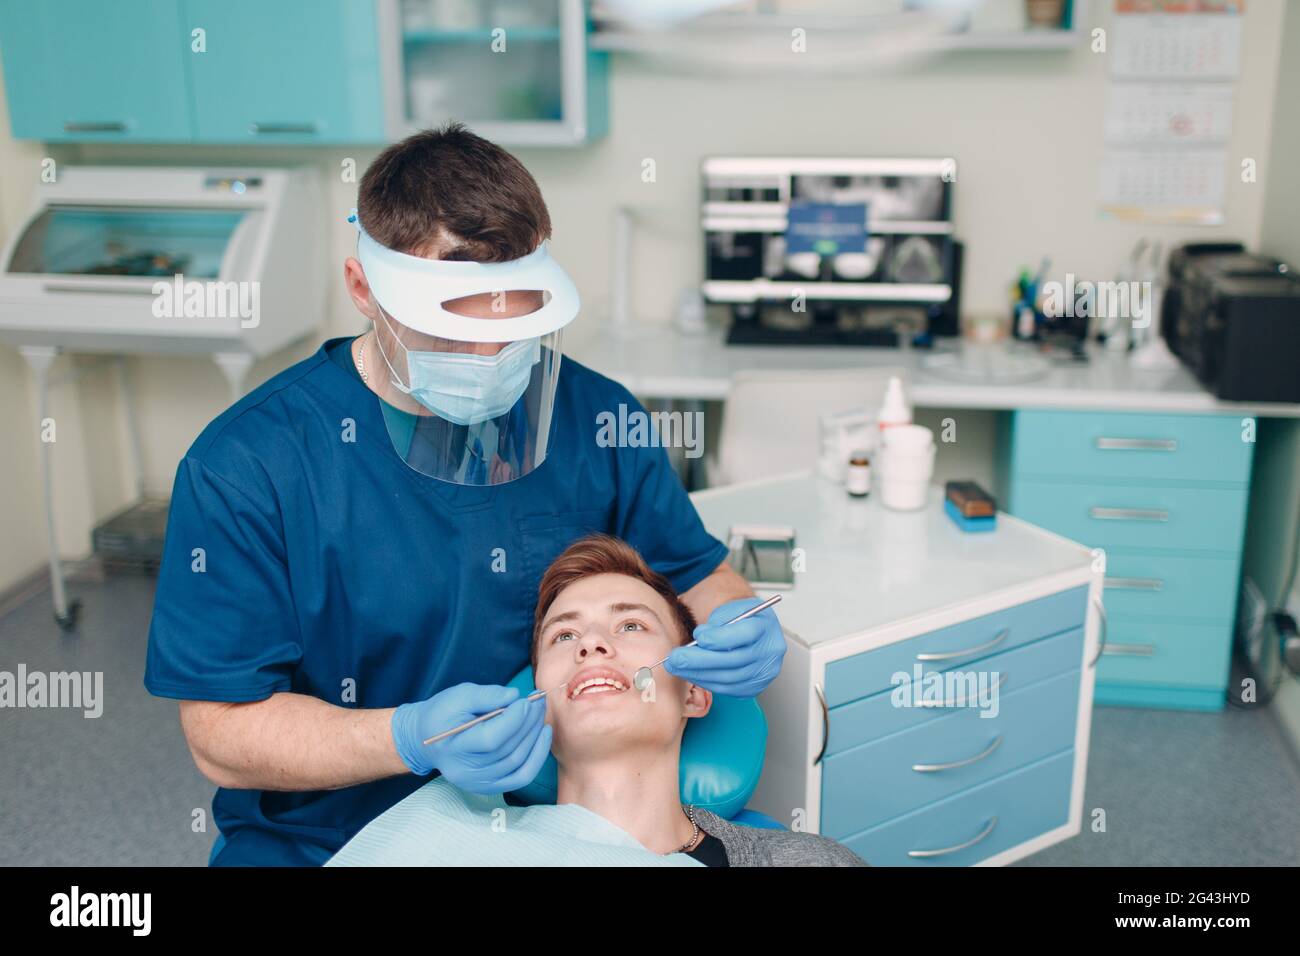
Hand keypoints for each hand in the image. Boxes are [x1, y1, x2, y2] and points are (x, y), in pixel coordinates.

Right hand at [391, 682, 551, 792]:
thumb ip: (486, 695)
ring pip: (518, 763)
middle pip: (507, 750)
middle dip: (528, 723)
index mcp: (454, 747)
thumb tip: (513, 696)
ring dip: (535, 737)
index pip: (491, 739)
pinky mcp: (489, 786)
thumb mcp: (458, 696)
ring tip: (540, 714)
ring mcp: (478, 783)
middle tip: (538, 701)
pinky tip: (543, 736)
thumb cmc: (443, 714)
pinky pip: (521, 777)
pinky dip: (537, 757)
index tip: (526, 701)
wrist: (426, 740)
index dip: (514, 720)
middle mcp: (466, 771)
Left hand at [662, 597, 785, 697]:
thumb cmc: (737, 617)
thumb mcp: (728, 608)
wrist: (748, 629)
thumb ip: (717, 621)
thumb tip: (700, 638)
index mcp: (766, 625)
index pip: (745, 634)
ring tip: (677, 666)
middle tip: (676, 658)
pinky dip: (706, 681)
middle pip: (734, 660)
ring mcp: (764, 672)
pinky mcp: (753, 687)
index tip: (698, 637)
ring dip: (698, 674)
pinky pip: (727, 688)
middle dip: (700, 660)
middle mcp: (770, 651)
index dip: (720, 638)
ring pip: (729, 678)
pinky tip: (690, 673)